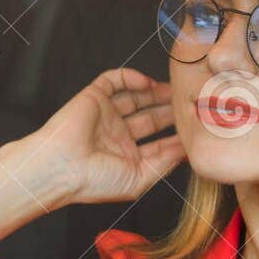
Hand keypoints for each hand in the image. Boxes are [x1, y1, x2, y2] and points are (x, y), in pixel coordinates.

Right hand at [9, 68, 186, 207]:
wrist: (61, 168)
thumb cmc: (93, 181)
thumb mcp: (139, 179)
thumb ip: (164, 163)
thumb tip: (186, 151)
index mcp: (126, 156)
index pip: (158, 142)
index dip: (177, 135)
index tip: (197, 130)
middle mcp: (117, 135)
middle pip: (151, 117)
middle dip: (170, 110)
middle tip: (189, 104)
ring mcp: (106, 115)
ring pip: (136, 97)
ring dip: (156, 92)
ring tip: (175, 90)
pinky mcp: (94, 97)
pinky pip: (115, 80)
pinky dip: (131, 77)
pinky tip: (147, 83)